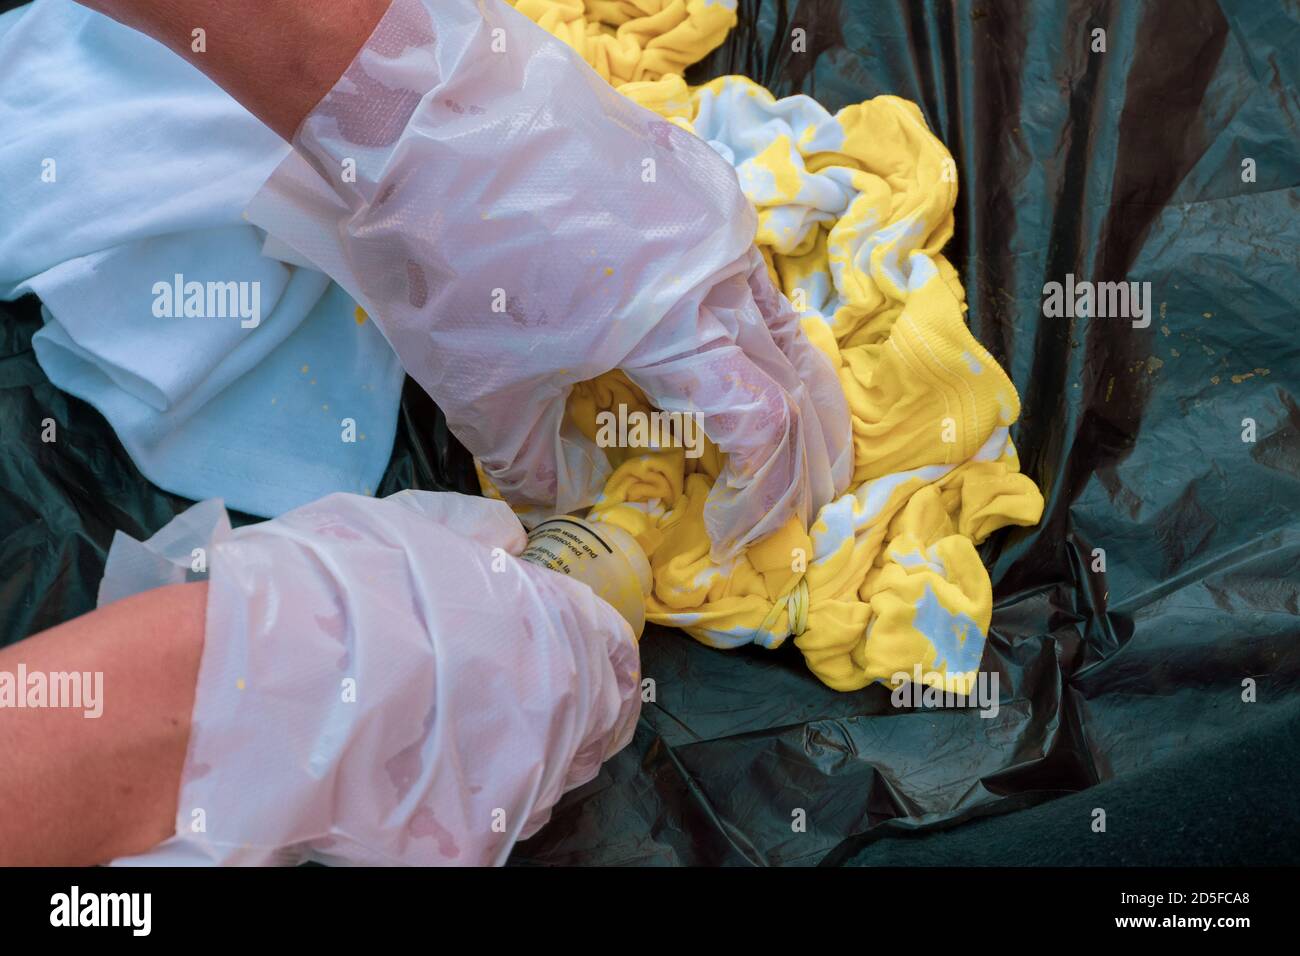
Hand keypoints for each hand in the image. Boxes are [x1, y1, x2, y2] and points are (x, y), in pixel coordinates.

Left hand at [251, 0, 851, 558]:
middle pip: (793, 374)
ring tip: (797, 439)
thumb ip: (535, 463)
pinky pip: (740, 267)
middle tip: (800, 505)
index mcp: (682, 326)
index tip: (730, 534)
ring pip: (777, 315)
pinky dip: (753, 326)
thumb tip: (566, 497)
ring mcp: (708, 211)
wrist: (417, 114)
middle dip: (801, 454)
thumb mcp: (482, 391)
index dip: (760, 492)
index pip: (765, 424)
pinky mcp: (684, 177)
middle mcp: (717, 267)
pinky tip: (735, 346)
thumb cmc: (450, 260)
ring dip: (794, 387)